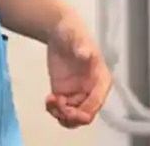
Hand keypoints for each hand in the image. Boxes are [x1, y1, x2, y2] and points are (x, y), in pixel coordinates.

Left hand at [44, 11, 111, 127]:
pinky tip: (48, 100)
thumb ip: (82, 47)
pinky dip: (54, 111)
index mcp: (101, 79)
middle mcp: (92, 90)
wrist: (59, 32)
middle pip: (86, 115)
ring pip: (74, 118)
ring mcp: (77, 94)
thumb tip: (85, 54)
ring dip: (62, 116)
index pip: (97, 102)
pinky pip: (62, 112)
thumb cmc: (73, 33)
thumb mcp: (78, 38)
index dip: (86, 109)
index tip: (70, 108)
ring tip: (51, 102)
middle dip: (73, 116)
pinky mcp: (64, 94)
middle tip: (58, 105)